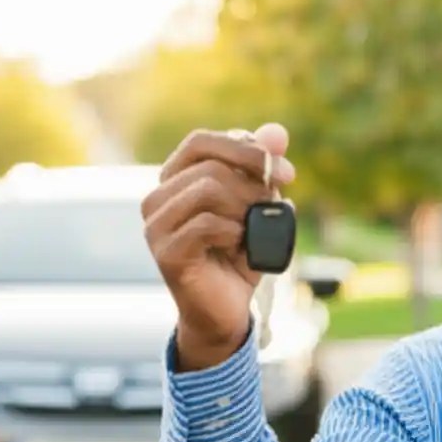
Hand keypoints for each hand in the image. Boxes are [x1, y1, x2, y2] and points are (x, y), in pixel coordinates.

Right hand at [141, 124, 294, 370]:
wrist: (226, 310)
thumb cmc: (239, 254)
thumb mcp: (258, 206)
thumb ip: (263, 168)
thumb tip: (277, 131)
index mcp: (174, 181)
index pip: (201, 141)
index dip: (246, 148)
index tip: (286, 172)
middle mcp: (156, 199)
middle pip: (210, 166)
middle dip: (254, 182)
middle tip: (275, 204)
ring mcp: (155, 227)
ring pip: (207, 189)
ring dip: (244, 207)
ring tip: (252, 229)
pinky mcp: (165, 253)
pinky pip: (206, 224)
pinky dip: (234, 232)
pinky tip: (239, 245)